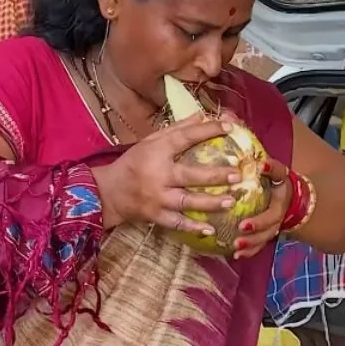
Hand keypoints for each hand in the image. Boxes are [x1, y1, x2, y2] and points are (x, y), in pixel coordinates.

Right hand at [94, 114, 246, 233]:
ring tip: (231, 201)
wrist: (107, 192)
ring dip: (210, 203)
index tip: (229, 127)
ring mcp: (157, 198)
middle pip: (190, 175)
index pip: (184, 138)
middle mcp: (158, 175)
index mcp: (157, 152)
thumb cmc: (133, 163)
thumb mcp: (150, 142)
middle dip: (215, 176)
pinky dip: (193, 228)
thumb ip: (177, 130)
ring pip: (186, 201)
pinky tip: (211, 230)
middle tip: (237, 174)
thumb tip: (202, 115)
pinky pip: (176, 223)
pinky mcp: (155, 216)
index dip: (206, 131)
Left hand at [229, 158, 292, 258]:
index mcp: (280, 204)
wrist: (291, 196)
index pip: (272, 214)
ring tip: (236, 248)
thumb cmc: (279, 182)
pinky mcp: (265, 233)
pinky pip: (259, 245)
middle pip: (268, 231)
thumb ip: (272, 168)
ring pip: (263, 240)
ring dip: (251, 246)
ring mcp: (272, 228)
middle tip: (238, 238)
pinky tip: (236, 256)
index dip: (260, 221)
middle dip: (254, 236)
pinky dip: (249, 252)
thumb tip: (261, 164)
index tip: (243, 225)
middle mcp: (278, 218)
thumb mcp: (279, 172)